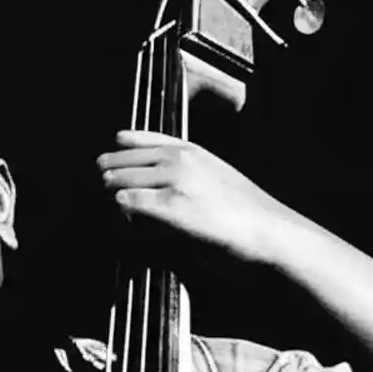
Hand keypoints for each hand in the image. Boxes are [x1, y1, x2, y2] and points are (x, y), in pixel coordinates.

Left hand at [97, 129, 294, 265]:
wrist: (273, 233)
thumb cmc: (248, 215)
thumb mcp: (216, 180)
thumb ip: (187, 177)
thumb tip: (159, 187)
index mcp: (190, 150)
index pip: (136, 138)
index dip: (119, 151)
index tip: (111, 161)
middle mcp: (178, 159)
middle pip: (118, 161)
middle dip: (106, 179)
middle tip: (100, 193)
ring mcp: (173, 181)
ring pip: (117, 182)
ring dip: (108, 198)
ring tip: (108, 212)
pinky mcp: (170, 208)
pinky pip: (126, 205)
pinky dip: (118, 217)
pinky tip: (123, 226)